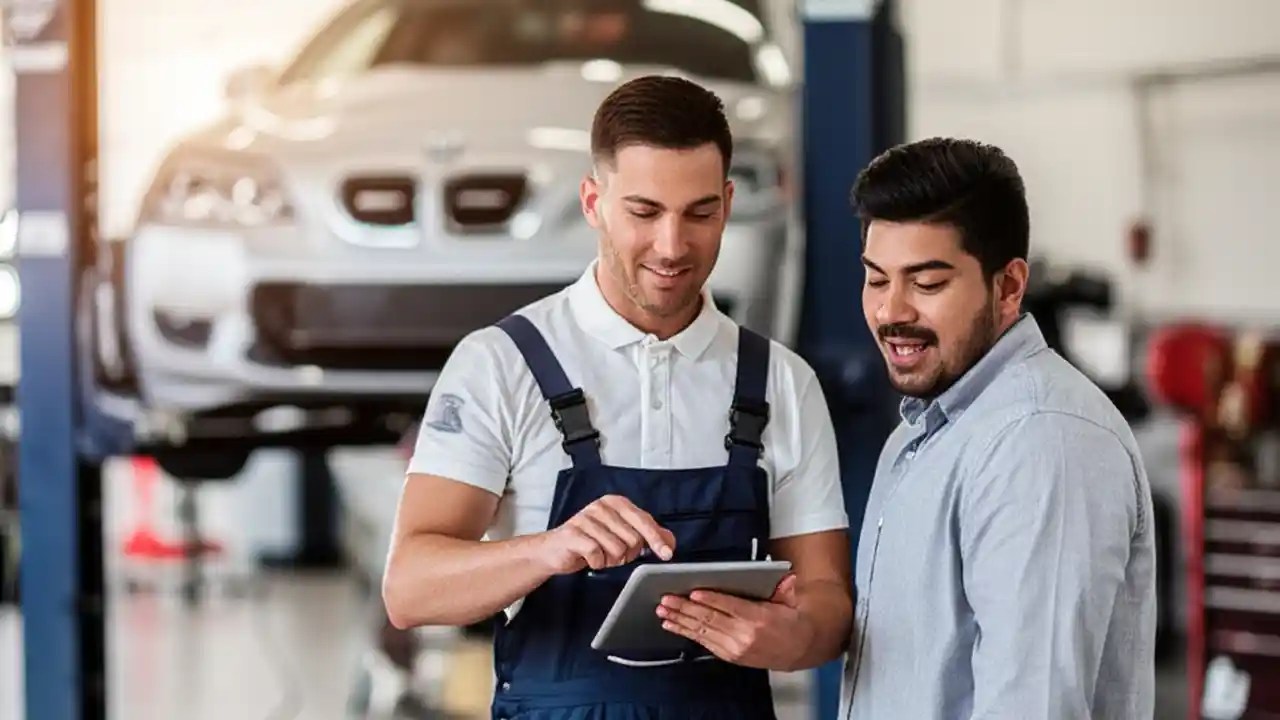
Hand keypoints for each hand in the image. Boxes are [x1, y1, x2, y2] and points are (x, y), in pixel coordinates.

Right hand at [538, 494, 675, 574]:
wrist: (555, 550)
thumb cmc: (591, 542)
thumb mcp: (622, 536)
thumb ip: (648, 536)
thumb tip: (670, 541)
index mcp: (616, 503)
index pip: (644, 520)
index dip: (657, 539)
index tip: (666, 554)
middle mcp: (602, 506)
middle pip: (632, 538)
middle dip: (627, 554)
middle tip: (613, 553)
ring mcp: (586, 518)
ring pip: (617, 549)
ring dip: (611, 560)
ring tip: (600, 555)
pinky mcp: (573, 533)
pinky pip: (597, 554)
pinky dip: (597, 563)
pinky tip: (590, 559)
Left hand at [656, 574, 810, 669]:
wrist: (798, 650)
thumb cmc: (790, 622)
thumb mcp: (790, 602)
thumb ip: (784, 589)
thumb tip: (787, 578)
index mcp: (759, 618)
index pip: (730, 606)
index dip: (710, 600)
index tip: (693, 592)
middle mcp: (744, 635)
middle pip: (710, 619)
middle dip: (685, 609)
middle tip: (667, 599)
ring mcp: (735, 648)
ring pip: (702, 632)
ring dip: (680, 621)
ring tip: (663, 611)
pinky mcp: (730, 656)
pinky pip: (703, 643)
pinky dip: (686, 633)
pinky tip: (672, 626)